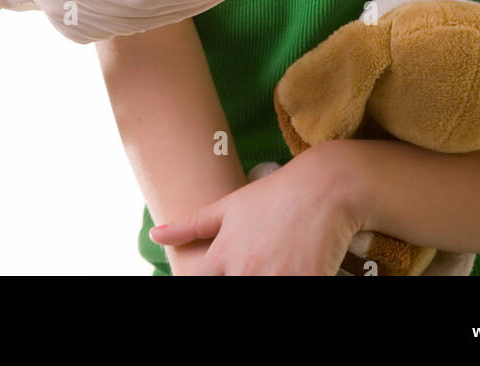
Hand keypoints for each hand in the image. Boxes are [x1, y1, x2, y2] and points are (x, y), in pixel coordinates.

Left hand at [149, 144, 364, 275]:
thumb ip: (190, 225)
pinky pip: (296, 291)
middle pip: (233, 289)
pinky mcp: (305, 282)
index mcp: (223, 255)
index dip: (207, 280)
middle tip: (257, 265)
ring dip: (265, 281)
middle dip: (242, 279)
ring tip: (275, 267)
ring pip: (260, 292)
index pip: (199, 283)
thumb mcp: (229, 207)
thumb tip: (155, 235)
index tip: (223, 272)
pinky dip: (294, 283)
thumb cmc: (275, 195)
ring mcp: (274, 278)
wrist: (324, 186)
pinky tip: (295, 270)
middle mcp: (244, 270)